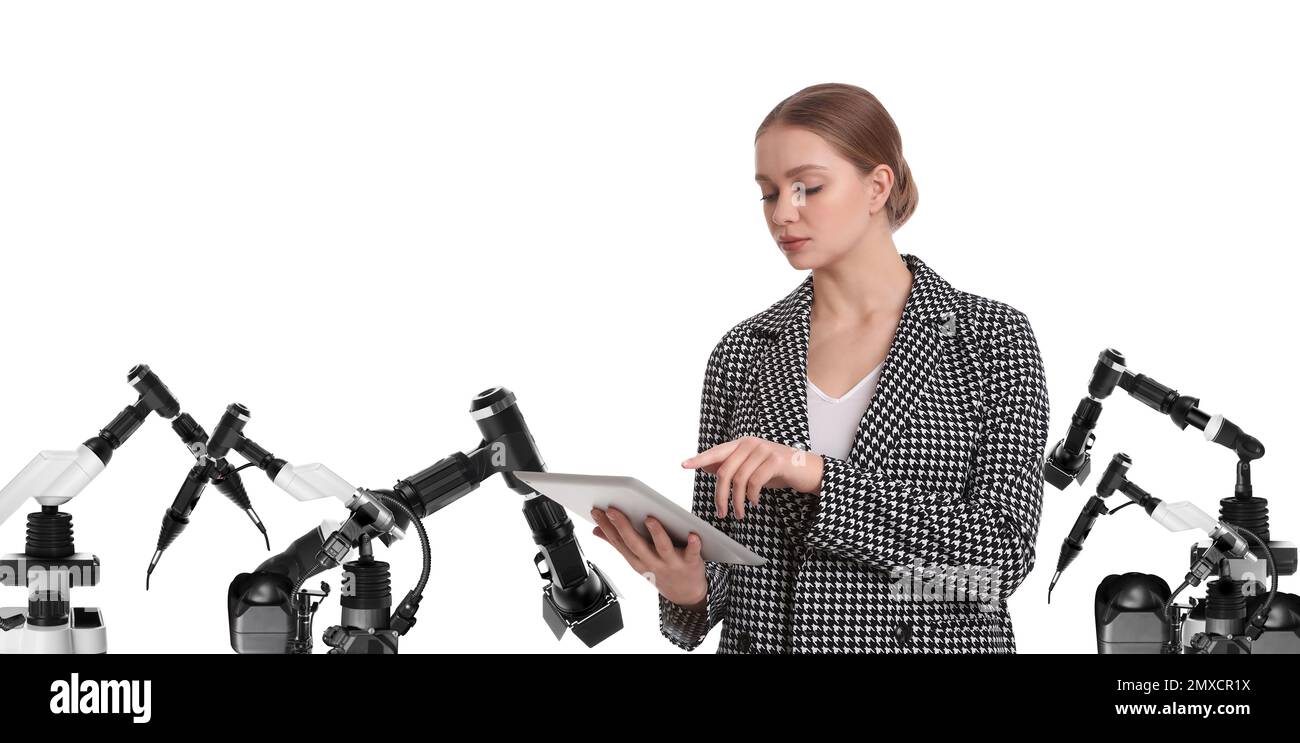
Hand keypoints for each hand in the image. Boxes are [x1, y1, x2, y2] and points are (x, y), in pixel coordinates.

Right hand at [590, 506, 706, 609]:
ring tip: (649, 519)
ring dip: (656, 533)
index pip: (618, 542)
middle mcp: (651, 562)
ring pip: (662, 548)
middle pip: (635, 544)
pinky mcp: (690, 562)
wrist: (685, 594)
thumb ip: (617, 544)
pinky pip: (692, 553)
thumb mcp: (636, 561)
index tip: (596, 511)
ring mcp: (671, 563)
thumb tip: (596, 530)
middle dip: (622, 526)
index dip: (606, 527)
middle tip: (613, 510)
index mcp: (637, 560)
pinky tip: (693, 535)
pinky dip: (693, 545)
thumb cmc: (660, 571)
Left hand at [681, 436, 823, 519]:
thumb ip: (732, 466)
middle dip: (720, 495)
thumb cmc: (777, 470)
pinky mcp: (775, 460)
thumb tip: (707, 467)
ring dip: (737, 501)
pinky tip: (754, 503)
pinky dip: (752, 496)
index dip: (699, 459)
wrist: (809, 470)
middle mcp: (750, 443)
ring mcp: (763, 450)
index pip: (716, 452)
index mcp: (742, 444)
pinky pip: (755, 482)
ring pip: (739, 479)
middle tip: (721, 513)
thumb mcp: (752, 468)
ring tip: (739, 514)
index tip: (684, 465)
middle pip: (724, 470)